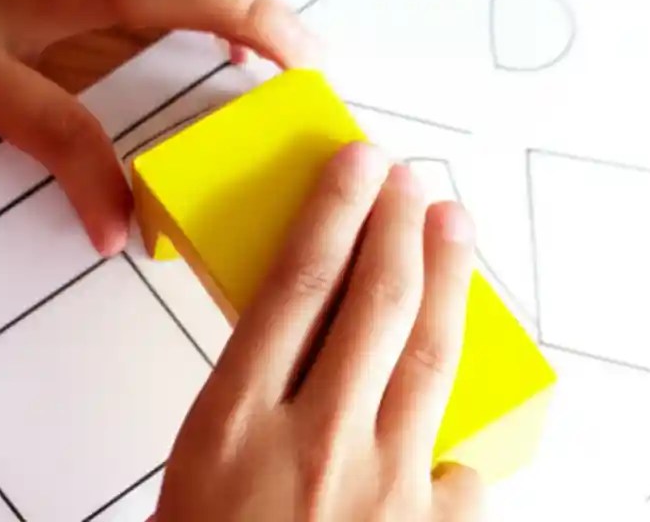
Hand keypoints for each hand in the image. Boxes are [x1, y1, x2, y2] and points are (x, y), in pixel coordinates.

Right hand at [157, 143, 482, 521]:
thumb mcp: (191, 474)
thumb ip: (239, 410)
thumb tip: (286, 357)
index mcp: (235, 424)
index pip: (297, 286)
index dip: (336, 211)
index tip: (357, 164)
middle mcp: (315, 442)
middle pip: (375, 302)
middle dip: (396, 224)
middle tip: (407, 179)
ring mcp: (383, 486)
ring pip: (429, 356)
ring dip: (448, 278)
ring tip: (451, 225)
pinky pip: (459, 461)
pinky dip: (456, 429)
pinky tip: (457, 408)